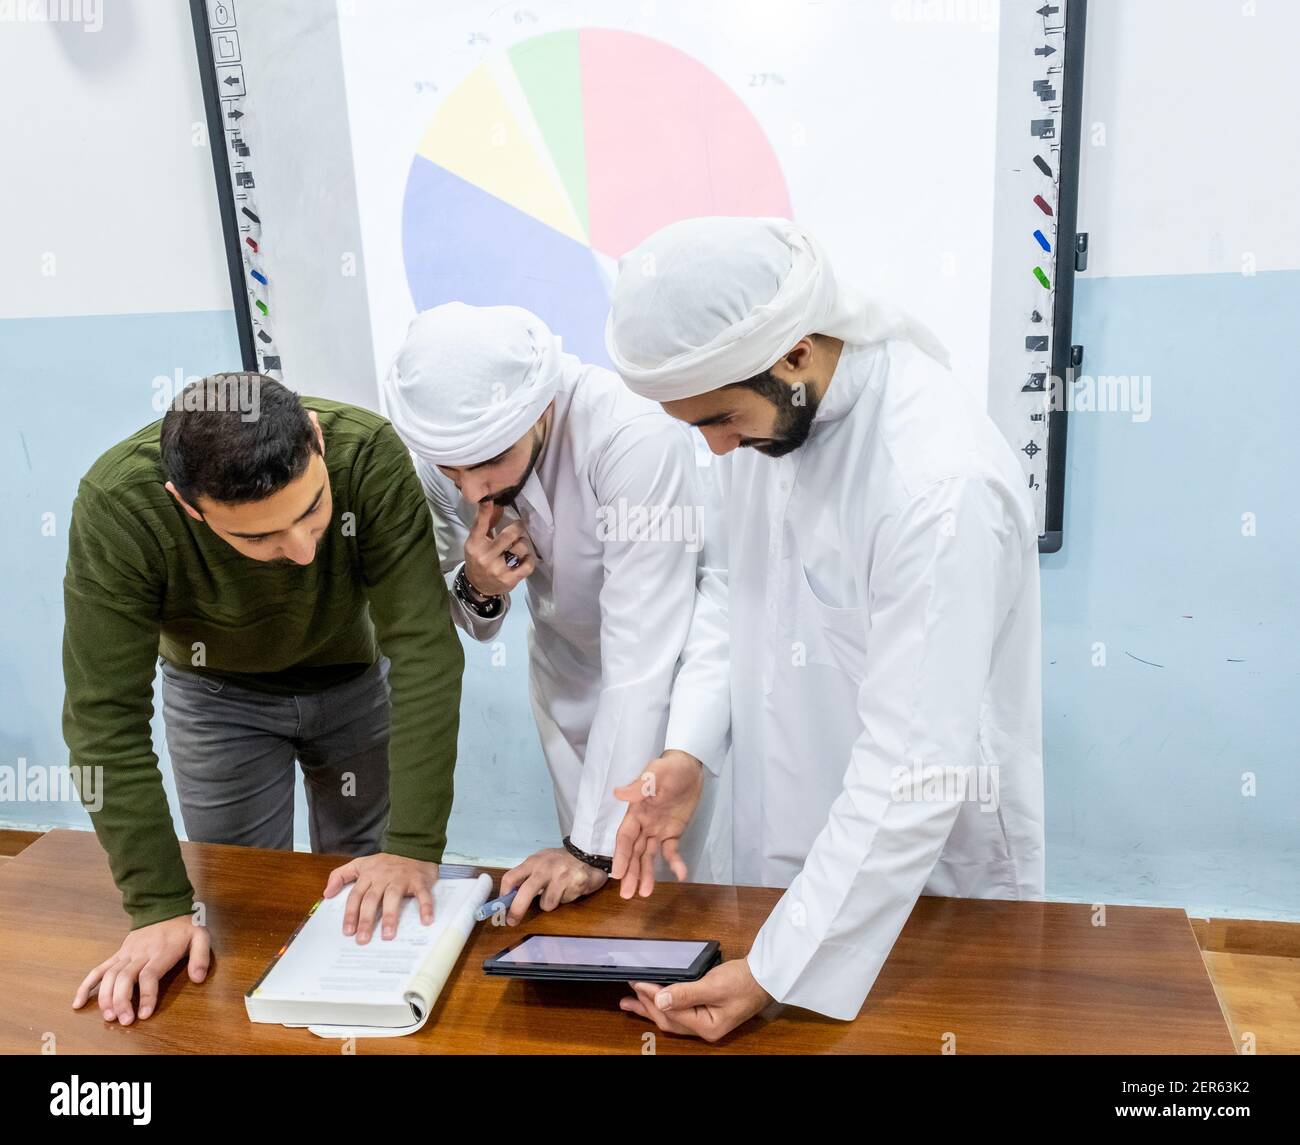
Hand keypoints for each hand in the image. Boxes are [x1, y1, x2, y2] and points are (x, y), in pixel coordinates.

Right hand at [72, 915, 210, 1025]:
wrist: (164, 907)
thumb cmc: (184, 928)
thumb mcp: (201, 937)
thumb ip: (201, 957)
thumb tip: (199, 978)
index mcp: (161, 951)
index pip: (149, 974)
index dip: (146, 995)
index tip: (144, 1014)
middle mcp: (140, 953)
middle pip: (125, 978)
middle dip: (122, 1001)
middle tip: (124, 1020)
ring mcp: (126, 953)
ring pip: (110, 975)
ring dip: (106, 997)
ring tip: (108, 1017)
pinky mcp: (118, 954)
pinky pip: (99, 969)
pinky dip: (86, 986)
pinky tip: (78, 1003)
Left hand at [323, 852, 437, 942]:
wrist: (413, 845)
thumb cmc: (386, 862)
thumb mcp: (360, 864)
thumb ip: (340, 875)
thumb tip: (327, 893)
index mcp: (368, 874)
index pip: (356, 895)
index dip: (351, 913)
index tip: (347, 931)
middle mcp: (383, 877)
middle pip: (372, 899)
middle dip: (366, 920)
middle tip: (362, 939)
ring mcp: (401, 878)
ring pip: (393, 897)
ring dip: (391, 917)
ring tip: (387, 935)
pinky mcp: (419, 880)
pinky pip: (422, 894)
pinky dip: (425, 907)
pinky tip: (426, 921)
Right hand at [463, 501, 534, 596]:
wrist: (478, 586)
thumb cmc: (479, 559)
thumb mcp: (476, 542)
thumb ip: (485, 524)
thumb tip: (493, 502)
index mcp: (475, 544)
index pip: (479, 524)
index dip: (485, 510)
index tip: (489, 499)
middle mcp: (485, 556)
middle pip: (510, 534)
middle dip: (518, 528)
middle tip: (519, 528)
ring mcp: (498, 569)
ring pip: (522, 547)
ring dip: (524, 544)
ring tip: (518, 547)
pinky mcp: (510, 579)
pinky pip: (528, 564)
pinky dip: (529, 559)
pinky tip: (524, 559)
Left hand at [499, 847, 607, 924]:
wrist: (588, 852)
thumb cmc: (560, 861)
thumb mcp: (541, 862)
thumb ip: (527, 876)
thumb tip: (511, 896)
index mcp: (534, 862)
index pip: (511, 877)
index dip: (504, 894)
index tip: (502, 904)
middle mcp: (545, 868)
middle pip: (524, 893)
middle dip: (517, 910)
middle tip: (512, 921)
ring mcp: (561, 876)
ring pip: (546, 904)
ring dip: (550, 902)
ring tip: (558, 890)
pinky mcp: (575, 884)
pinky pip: (563, 901)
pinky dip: (565, 898)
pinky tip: (570, 888)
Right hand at [611, 750, 703, 898]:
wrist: (690, 766)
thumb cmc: (669, 767)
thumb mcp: (655, 773)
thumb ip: (640, 785)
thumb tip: (618, 794)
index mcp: (635, 812)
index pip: (625, 837)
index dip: (620, 855)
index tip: (616, 874)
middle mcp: (644, 824)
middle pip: (634, 852)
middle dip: (630, 872)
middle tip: (627, 894)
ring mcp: (658, 830)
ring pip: (648, 856)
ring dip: (645, 874)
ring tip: (644, 893)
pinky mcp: (673, 832)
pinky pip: (671, 851)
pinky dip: (674, 863)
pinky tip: (680, 874)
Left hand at [620, 958, 771, 1042]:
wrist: (764, 976)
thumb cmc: (743, 981)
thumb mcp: (713, 986)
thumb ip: (686, 993)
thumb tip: (660, 999)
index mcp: (707, 1027)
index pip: (672, 1013)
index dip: (652, 998)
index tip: (638, 983)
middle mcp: (704, 1029)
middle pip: (668, 1020)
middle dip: (646, 1007)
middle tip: (628, 994)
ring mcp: (705, 1022)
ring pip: (671, 1017)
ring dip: (650, 1008)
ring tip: (631, 1001)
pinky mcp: (705, 1012)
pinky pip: (678, 1011)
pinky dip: (664, 1004)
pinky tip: (655, 999)